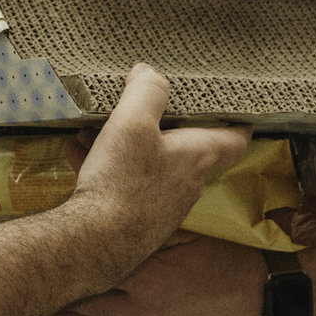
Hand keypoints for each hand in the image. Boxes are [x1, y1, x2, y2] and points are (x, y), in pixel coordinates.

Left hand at [58, 232, 270, 315]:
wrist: (267, 293)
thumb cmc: (227, 256)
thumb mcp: (186, 233)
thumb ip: (148, 228)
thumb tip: (117, 213)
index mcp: (143, 275)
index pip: (94, 270)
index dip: (72, 267)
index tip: (52, 262)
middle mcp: (142, 309)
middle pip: (94, 305)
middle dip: (72, 298)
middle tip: (48, 293)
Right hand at [66, 63, 250, 257]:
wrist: (97, 243)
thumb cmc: (123, 180)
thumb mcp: (133, 121)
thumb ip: (147, 91)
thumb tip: (149, 72)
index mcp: (197, 156)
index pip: (234, 140)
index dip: (237, 124)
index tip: (234, 112)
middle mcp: (188, 183)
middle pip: (185, 149)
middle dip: (161, 127)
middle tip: (140, 109)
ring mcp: (164, 205)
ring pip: (150, 165)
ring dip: (126, 145)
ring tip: (93, 130)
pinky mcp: (140, 220)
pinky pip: (127, 184)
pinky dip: (108, 167)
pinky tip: (77, 154)